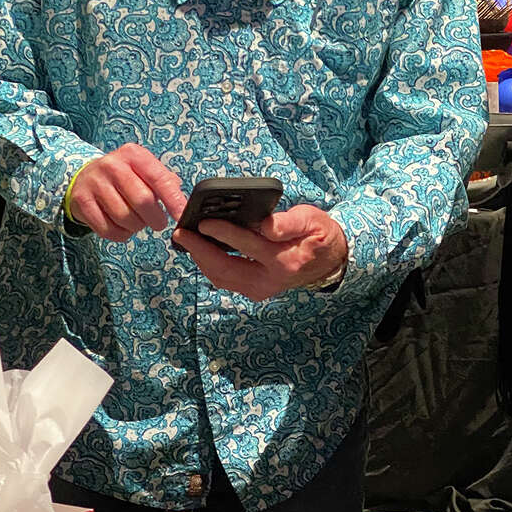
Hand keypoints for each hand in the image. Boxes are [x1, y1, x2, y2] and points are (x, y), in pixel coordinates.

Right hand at [69, 144, 186, 239]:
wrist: (84, 176)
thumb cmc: (122, 176)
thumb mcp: (143, 169)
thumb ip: (164, 181)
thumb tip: (181, 202)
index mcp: (133, 154)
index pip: (159, 178)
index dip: (173, 200)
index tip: (181, 215)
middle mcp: (112, 165)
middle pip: (142, 200)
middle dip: (155, 218)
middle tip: (158, 223)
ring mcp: (95, 183)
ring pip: (125, 217)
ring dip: (136, 227)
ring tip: (137, 221)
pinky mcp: (82, 201)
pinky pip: (107, 229)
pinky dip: (120, 234)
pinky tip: (122, 227)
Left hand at [173, 203, 348, 300]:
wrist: (330, 261)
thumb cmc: (318, 235)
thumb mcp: (312, 221)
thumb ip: (289, 222)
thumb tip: (265, 225)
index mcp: (285, 260)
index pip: (247, 244)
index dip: (223, 233)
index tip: (204, 222)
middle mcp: (270, 279)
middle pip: (226, 268)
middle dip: (200, 251)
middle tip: (181, 234)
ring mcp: (261, 289)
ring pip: (222, 278)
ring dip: (201, 260)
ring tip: (186, 241)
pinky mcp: (255, 290)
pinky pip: (226, 280)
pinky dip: (210, 266)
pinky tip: (201, 251)